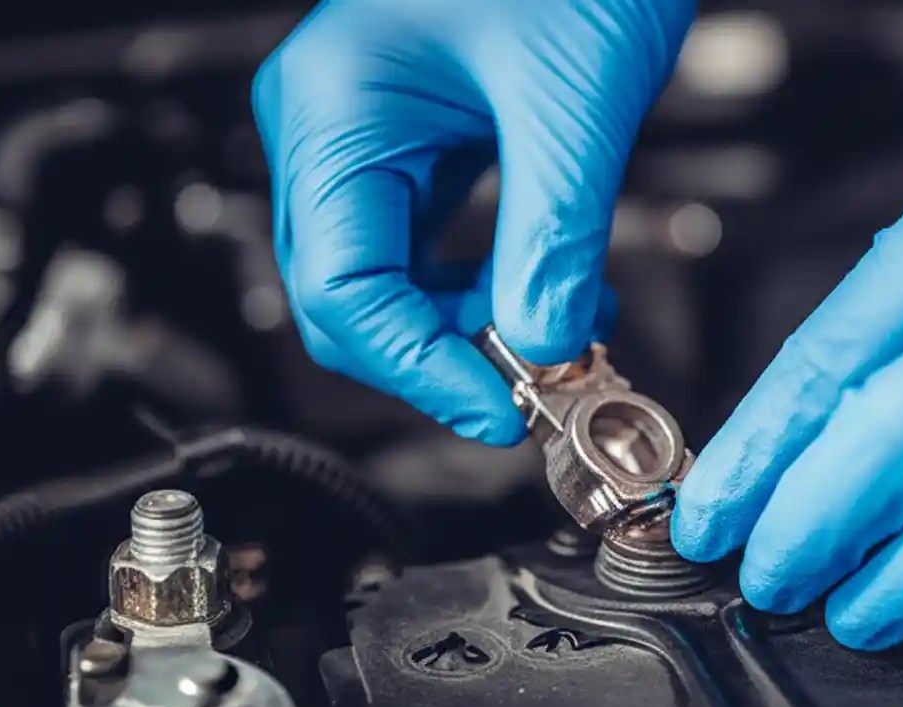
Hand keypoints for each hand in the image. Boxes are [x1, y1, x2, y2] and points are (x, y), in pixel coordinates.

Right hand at [252, 0, 693, 443]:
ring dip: (471, 325)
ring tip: (562, 331)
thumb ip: (552, 235)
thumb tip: (539, 344)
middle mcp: (331, 124)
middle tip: (536, 385)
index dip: (415, 370)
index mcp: (333, 106)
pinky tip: (547, 289)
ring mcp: (368, 133)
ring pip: (393, 279)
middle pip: (353, 294)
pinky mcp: (417, 140)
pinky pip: (429, 243)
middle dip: (443, 354)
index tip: (499, 411)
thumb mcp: (571, 99)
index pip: (339, 288)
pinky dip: (484, 283)